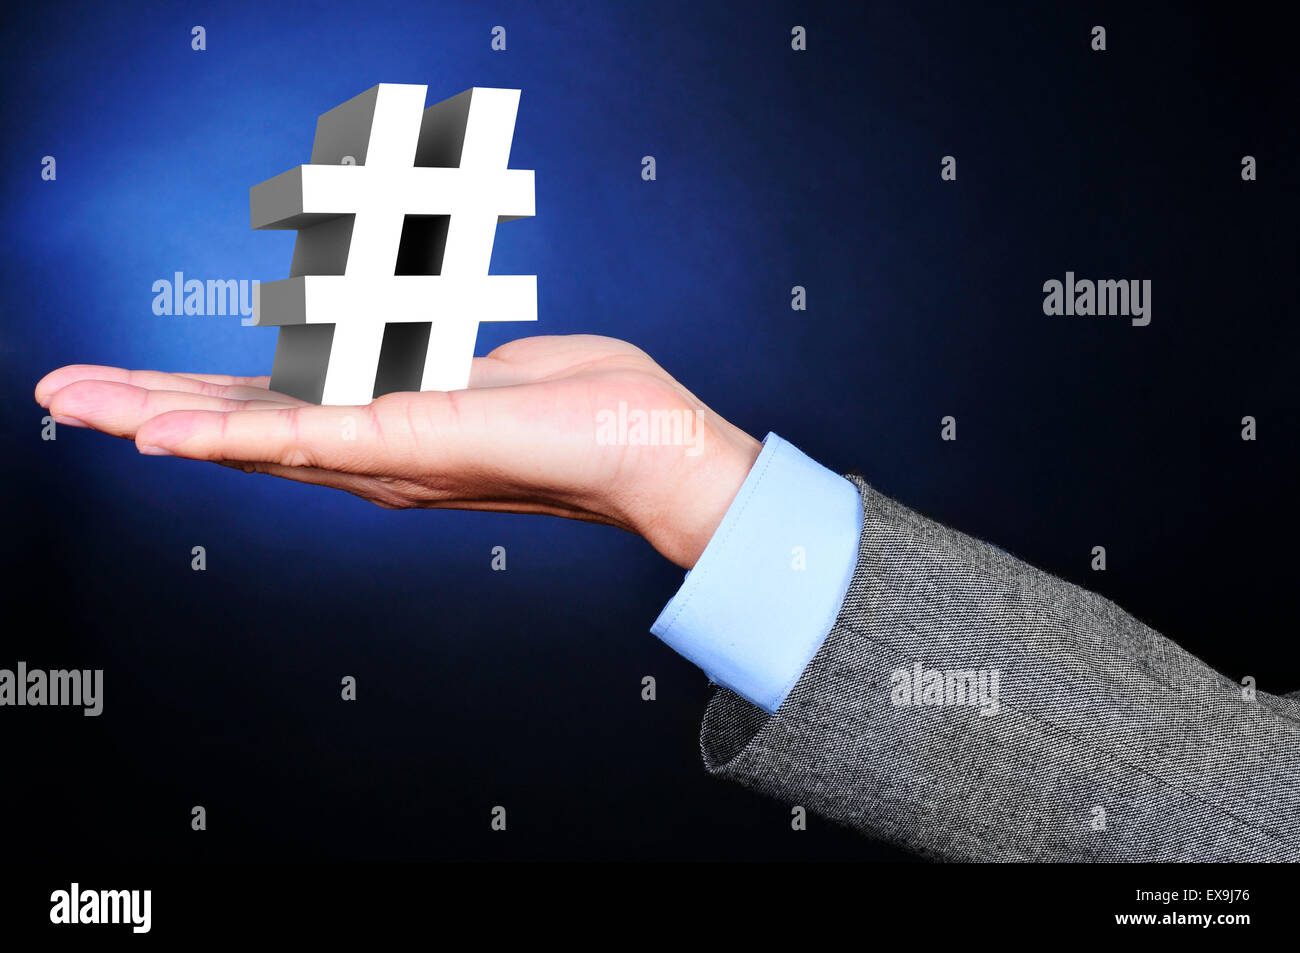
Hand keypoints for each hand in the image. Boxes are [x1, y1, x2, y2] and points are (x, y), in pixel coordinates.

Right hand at [35, 335, 761, 567]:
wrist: (651, 447)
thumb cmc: (581, 406)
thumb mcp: (485, 369)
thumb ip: (424, 364)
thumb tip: (395, 344)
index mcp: (385, 428)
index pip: (271, 413)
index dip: (193, 402)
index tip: (119, 388)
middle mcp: (374, 453)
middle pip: (242, 428)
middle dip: (146, 408)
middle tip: (58, 393)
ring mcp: (388, 454)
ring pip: (256, 435)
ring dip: (163, 417)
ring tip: (80, 405)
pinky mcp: (415, 444)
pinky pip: (310, 437)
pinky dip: (236, 435)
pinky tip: (169, 433)